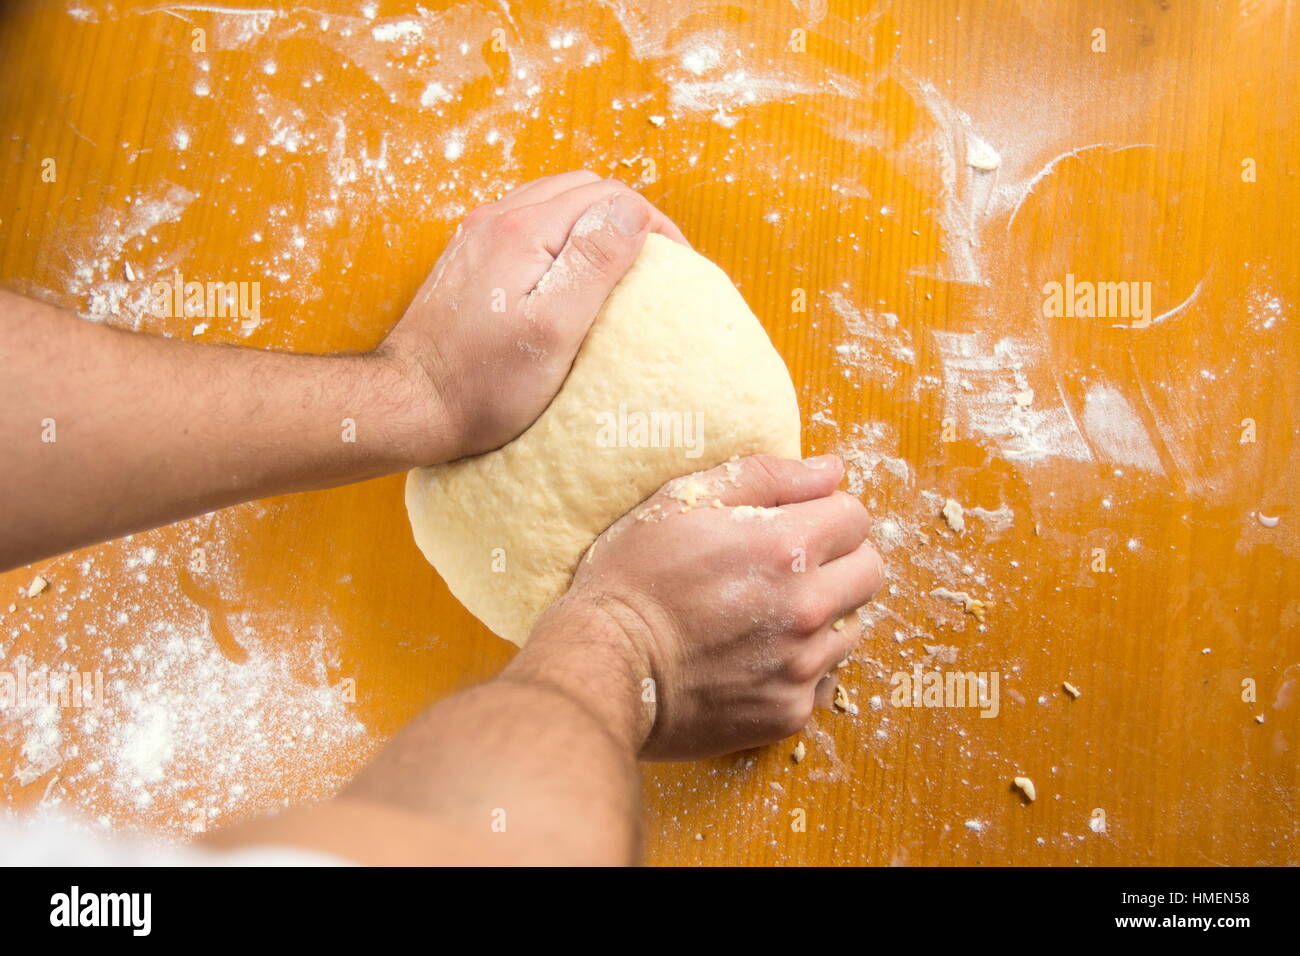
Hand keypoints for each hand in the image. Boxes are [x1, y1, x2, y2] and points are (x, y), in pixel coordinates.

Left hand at [377, 171, 688, 463]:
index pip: (608, 196)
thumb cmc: (482, 384)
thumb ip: (593, 263)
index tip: (676, 267)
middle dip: (628, 218)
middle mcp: (496, 219)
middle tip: (656, 267)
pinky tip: (574, 279)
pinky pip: (530, 227)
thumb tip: (632, 213)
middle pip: (583, 190)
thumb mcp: (552, 330)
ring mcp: (479, 236)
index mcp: (522, 229)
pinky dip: (565, 239)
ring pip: (555, 204)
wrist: (409, 405)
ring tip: (622, 270)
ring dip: (596, 226)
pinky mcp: (470, 258)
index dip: (652, 224)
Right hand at [532, 454, 884, 759]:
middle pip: (870, 571)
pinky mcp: (789, 712)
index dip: (826, 514)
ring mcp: (802, 665)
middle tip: (787, 570)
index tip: (793, 526)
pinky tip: (755, 659)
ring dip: (823, 618)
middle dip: (839, 562)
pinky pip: (823, 680)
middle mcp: (807, 608)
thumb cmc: (635, 576)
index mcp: (787, 547)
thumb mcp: (684, 500)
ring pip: (851, 628)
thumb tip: (832, 469)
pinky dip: (799, 668)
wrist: (604, 665)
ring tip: (765, 618)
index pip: (856, 517)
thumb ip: (767, 476)